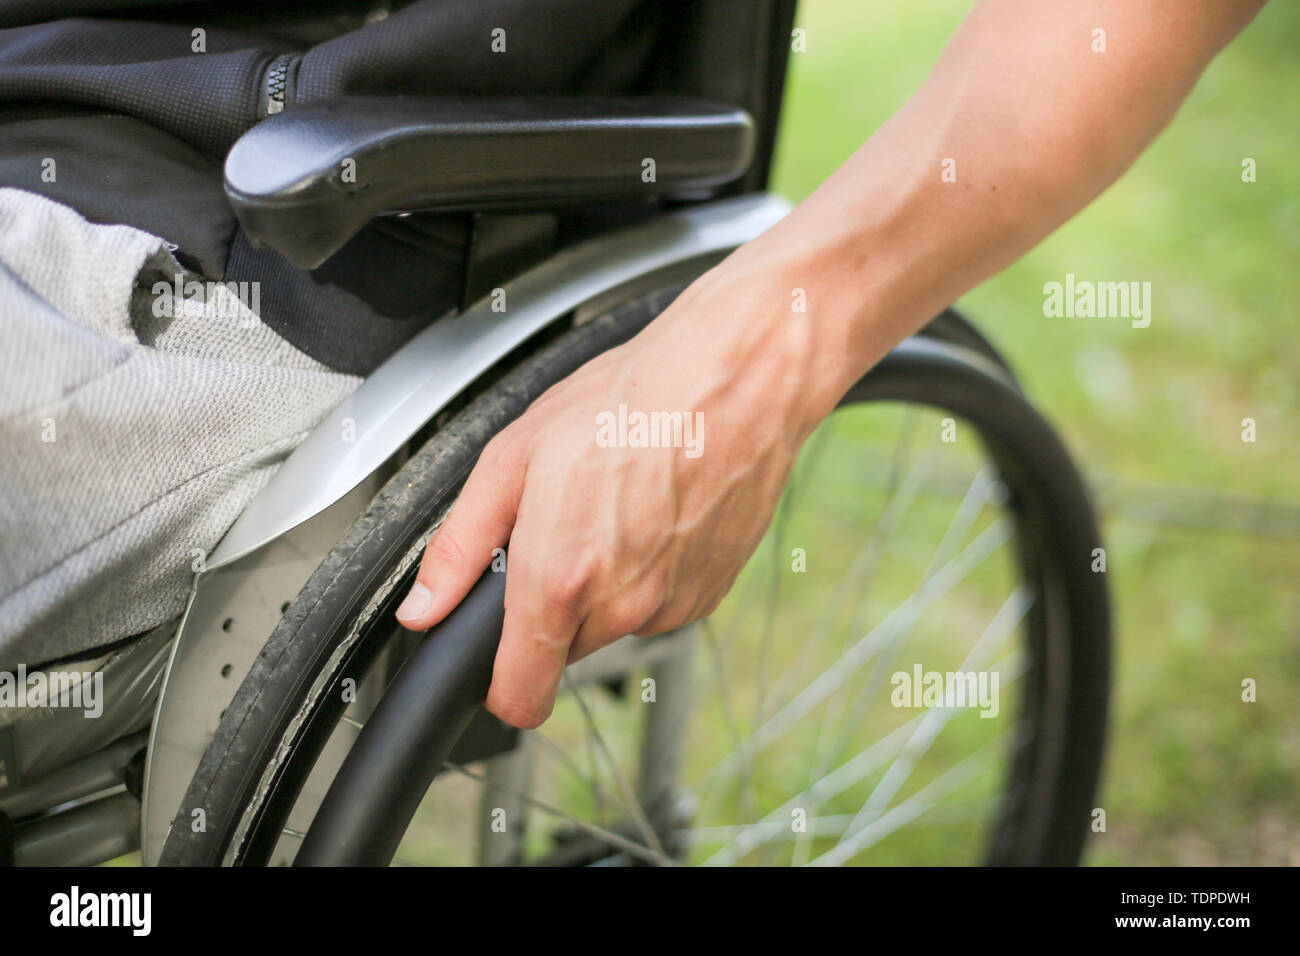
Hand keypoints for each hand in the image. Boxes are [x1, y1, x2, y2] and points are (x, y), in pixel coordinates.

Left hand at [394, 253, 837, 728]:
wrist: (732, 381)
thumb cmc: (628, 402)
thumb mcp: (512, 458)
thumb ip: (459, 547)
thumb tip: (422, 609)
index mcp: (561, 579)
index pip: (520, 697)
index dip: (497, 684)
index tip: (496, 656)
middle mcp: (622, 607)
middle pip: (563, 648)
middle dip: (552, 604)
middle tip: (563, 525)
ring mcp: (672, 604)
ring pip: (614, 623)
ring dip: (605, 585)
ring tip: (616, 505)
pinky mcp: (711, 593)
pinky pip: (659, 604)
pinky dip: (650, 573)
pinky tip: (655, 512)